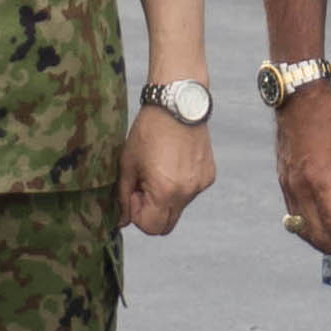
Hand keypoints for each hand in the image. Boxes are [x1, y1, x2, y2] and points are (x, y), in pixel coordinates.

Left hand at [121, 104, 217, 236]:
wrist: (177, 104)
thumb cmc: (149, 130)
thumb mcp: (128, 163)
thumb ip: (124, 196)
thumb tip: (122, 221)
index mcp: (165, 190)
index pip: (151, 227)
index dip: (137, 214)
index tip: (133, 192)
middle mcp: (187, 192)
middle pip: (166, 225)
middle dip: (151, 213)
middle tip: (143, 187)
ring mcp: (200, 184)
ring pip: (178, 208)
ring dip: (165, 199)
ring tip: (158, 170)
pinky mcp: (208, 175)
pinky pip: (190, 193)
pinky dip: (179, 186)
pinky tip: (172, 163)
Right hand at [278, 88, 330, 264]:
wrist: (297, 98)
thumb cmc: (328, 117)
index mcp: (319, 181)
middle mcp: (299, 189)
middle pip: (316, 233)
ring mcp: (288, 186)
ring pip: (302, 228)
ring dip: (321, 242)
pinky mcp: (284, 181)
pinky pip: (293, 215)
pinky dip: (308, 228)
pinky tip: (321, 227)